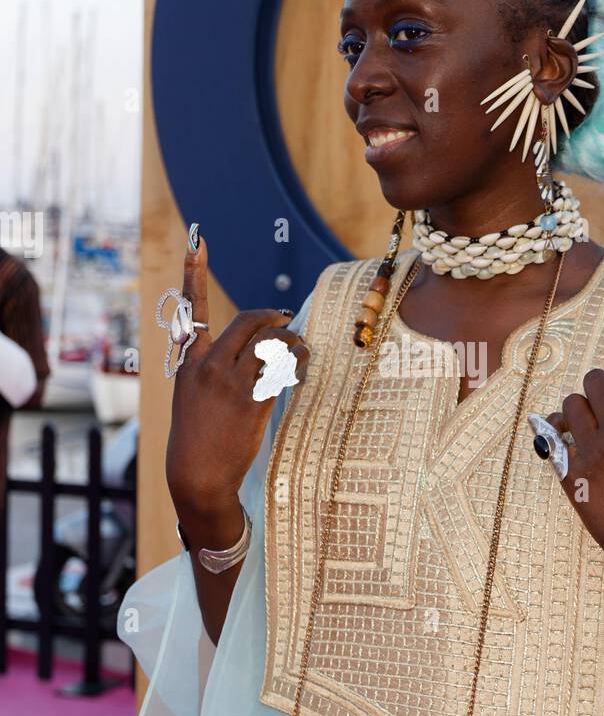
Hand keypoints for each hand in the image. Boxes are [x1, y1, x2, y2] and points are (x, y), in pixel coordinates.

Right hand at [165, 228, 309, 512]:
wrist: (197, 474)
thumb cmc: (195, 434)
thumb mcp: (189, 393)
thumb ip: (209, 365)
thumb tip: (241, 345)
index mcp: (190, 361)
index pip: (192, 309)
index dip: (194, 272)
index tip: (196, 241)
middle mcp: (210, 366)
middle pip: (250, 322)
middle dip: (273, 318)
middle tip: (286, 321)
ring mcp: (232, 384)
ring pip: (274, 345)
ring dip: (294, 342)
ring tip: (299, 349)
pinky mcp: (254, 403)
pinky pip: (284, 370)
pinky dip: (298, 362)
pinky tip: (302, 365)